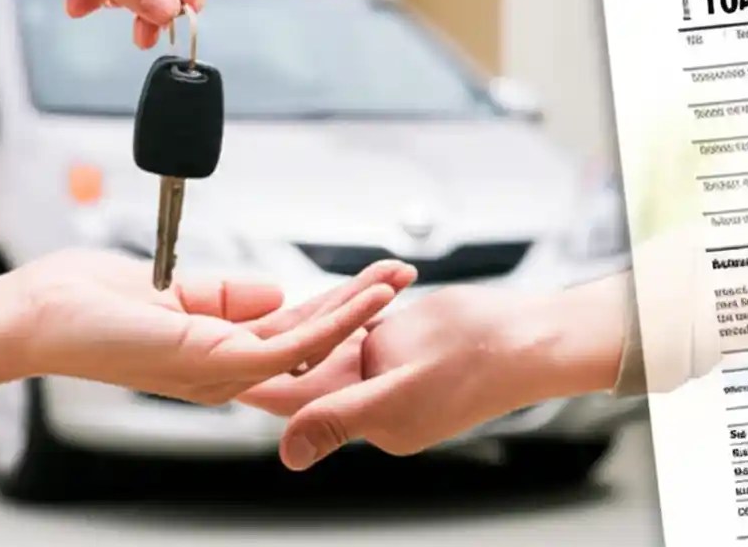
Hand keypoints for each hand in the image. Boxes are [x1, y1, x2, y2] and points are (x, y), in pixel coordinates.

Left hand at [5, 250, 416, 404]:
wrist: (42, 313)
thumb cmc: (87, 302)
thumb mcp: (175, 291)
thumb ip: (225, 295)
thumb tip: (273, 291)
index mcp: (216, 352)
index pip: (289, 330)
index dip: (333, 308)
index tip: (371, 283)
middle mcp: (225, 370)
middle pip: (309, 340)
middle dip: (357, 309)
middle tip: (399, 279)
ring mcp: (223, 371)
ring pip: (310, 344)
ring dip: (356, 312)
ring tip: (394, 282)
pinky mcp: (217, 363)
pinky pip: (290, 343)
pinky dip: (331, 322)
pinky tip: (361, 301)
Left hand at [241, 284, 624, 469]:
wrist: (527, 334)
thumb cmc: (478, 363)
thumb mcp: (400, 392)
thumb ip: (340, 419)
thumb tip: (289, 454)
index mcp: (369, 419)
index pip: (300, 405)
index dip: (261, 387)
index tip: (221, 372)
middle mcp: (372, 397)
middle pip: (309, 373)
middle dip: (276, 349)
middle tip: (231, 329)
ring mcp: (386, 368)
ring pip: (331, 344)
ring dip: (309, 324)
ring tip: (264, 309)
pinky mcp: (400, 341)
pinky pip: (359, 322)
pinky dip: (346, 306)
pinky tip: (326, 293)